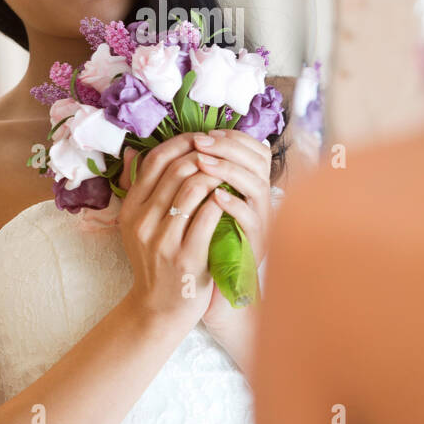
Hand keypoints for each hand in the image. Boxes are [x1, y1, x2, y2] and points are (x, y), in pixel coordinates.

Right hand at [116, 133, 228, 325]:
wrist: (159, 310)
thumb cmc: (156, 262)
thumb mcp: (138, 227)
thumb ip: (140, 191)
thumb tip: (134, 151)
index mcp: (130, 210)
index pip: (155, 160)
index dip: (181, 142)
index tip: (202, 138)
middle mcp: (142, 222)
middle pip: (176, 169)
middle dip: (204, 155)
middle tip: (222, 153)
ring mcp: (163, 240)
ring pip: (194, 188)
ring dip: (216, 174)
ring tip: (229, 173)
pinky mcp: (186, 257)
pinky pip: (208, 215)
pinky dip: (223, 200)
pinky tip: (231, 198)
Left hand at [189, 128, 272, 318]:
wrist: (208, 289)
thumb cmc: (198, 243)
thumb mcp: (195, 206)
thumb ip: (189, 176)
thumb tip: (161, 149)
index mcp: (250, 185)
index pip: (254, 148)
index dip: (231, 137)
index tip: (204, 134)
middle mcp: (262, 200)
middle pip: (258, 159)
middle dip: (226, 147)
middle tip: (200, 142)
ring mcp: (262, 222)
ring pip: (256, 184)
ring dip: (228, 170)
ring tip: (203, 163)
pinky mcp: (257, 244)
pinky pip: (251, 218)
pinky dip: (234, 204)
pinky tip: (216, 197)